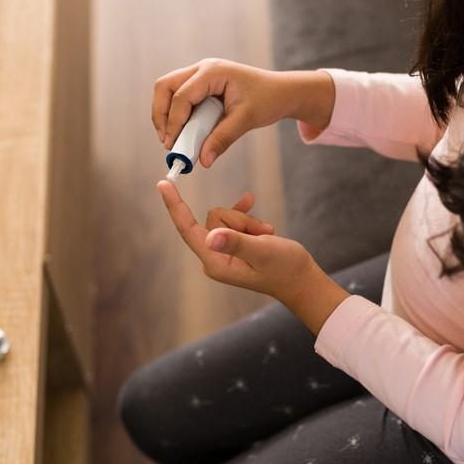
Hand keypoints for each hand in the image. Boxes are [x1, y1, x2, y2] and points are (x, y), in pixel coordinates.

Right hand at [151, 58, 291, 168]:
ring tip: (173, 139)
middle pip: (165, 87)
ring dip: (166, 114)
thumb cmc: (267, 100)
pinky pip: (179, 97)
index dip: (173, 122)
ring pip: (168, 90)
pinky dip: (176, 114)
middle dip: (160, 114)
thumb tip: (203, 161)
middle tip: (166, 141)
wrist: (281, 92)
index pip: (182, 96)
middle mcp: (202, 69)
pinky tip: (184, 133)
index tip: (172, 146)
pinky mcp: (201, 85)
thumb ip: (223, 139)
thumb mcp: (246, 120)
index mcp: (213, 72)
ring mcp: (200, 75)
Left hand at [156, 179, 313, 299]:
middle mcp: (214, 257)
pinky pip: (234, 220)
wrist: (301, 280)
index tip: (162, 184)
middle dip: (240, 219)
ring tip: (266, 237)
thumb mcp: (263, 251)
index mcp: (215, 262)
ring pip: (226, 217)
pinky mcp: (232, 246)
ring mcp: (223, 252)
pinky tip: (264, 224)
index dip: (175, 205)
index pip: (188, 229)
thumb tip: (211, 237)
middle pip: (214, 217)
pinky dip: (248, 219)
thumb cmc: (285, 268)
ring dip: (249, 222)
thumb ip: (237, 243)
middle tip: (262, 235)